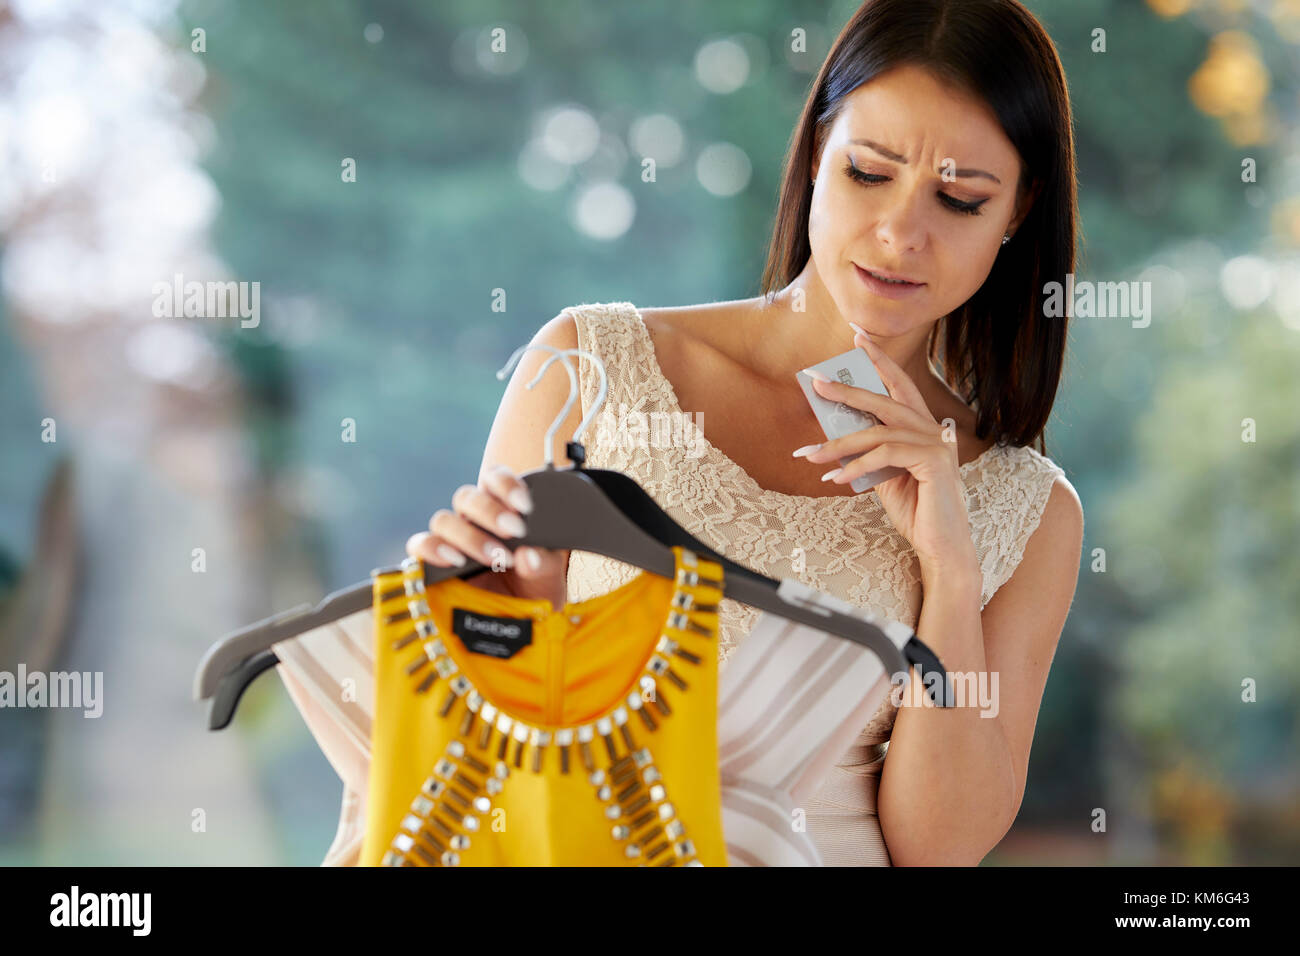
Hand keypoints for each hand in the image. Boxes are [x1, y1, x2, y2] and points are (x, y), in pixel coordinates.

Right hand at [406, 464, 567, 605]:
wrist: (519, 622)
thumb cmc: (534, 589)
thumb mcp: (548, 577)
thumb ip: (544, 564)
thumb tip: (529, 555)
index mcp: (501, 509)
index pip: (494, 479)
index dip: (506, 484)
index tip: (525, 505)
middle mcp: (472, 520)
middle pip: (466, 497)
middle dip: (491, 512)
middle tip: (515, 531)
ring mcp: (450, 540)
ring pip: (444, 520)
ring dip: (469, 535)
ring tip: (494, 557)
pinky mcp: (431, 563)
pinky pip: (419, 546)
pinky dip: (432, 549)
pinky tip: (455, 561)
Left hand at [795, 328, 977, 576]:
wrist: (940, 547)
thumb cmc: (914, 511)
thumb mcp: (884, 475)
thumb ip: (869, 452)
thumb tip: (833, 437)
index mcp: (923, 428)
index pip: (900, 386)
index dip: (880, 360)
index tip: (858, 337)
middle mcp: (934, 430)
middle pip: (886, 400)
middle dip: (849, 389)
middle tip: (816, 382)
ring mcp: (938, 444)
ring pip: (878, 432)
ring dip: (838, 445)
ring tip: (810, 456)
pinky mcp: (935, 462)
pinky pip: (884, 455)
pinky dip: (855, 466)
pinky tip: (834, 478)